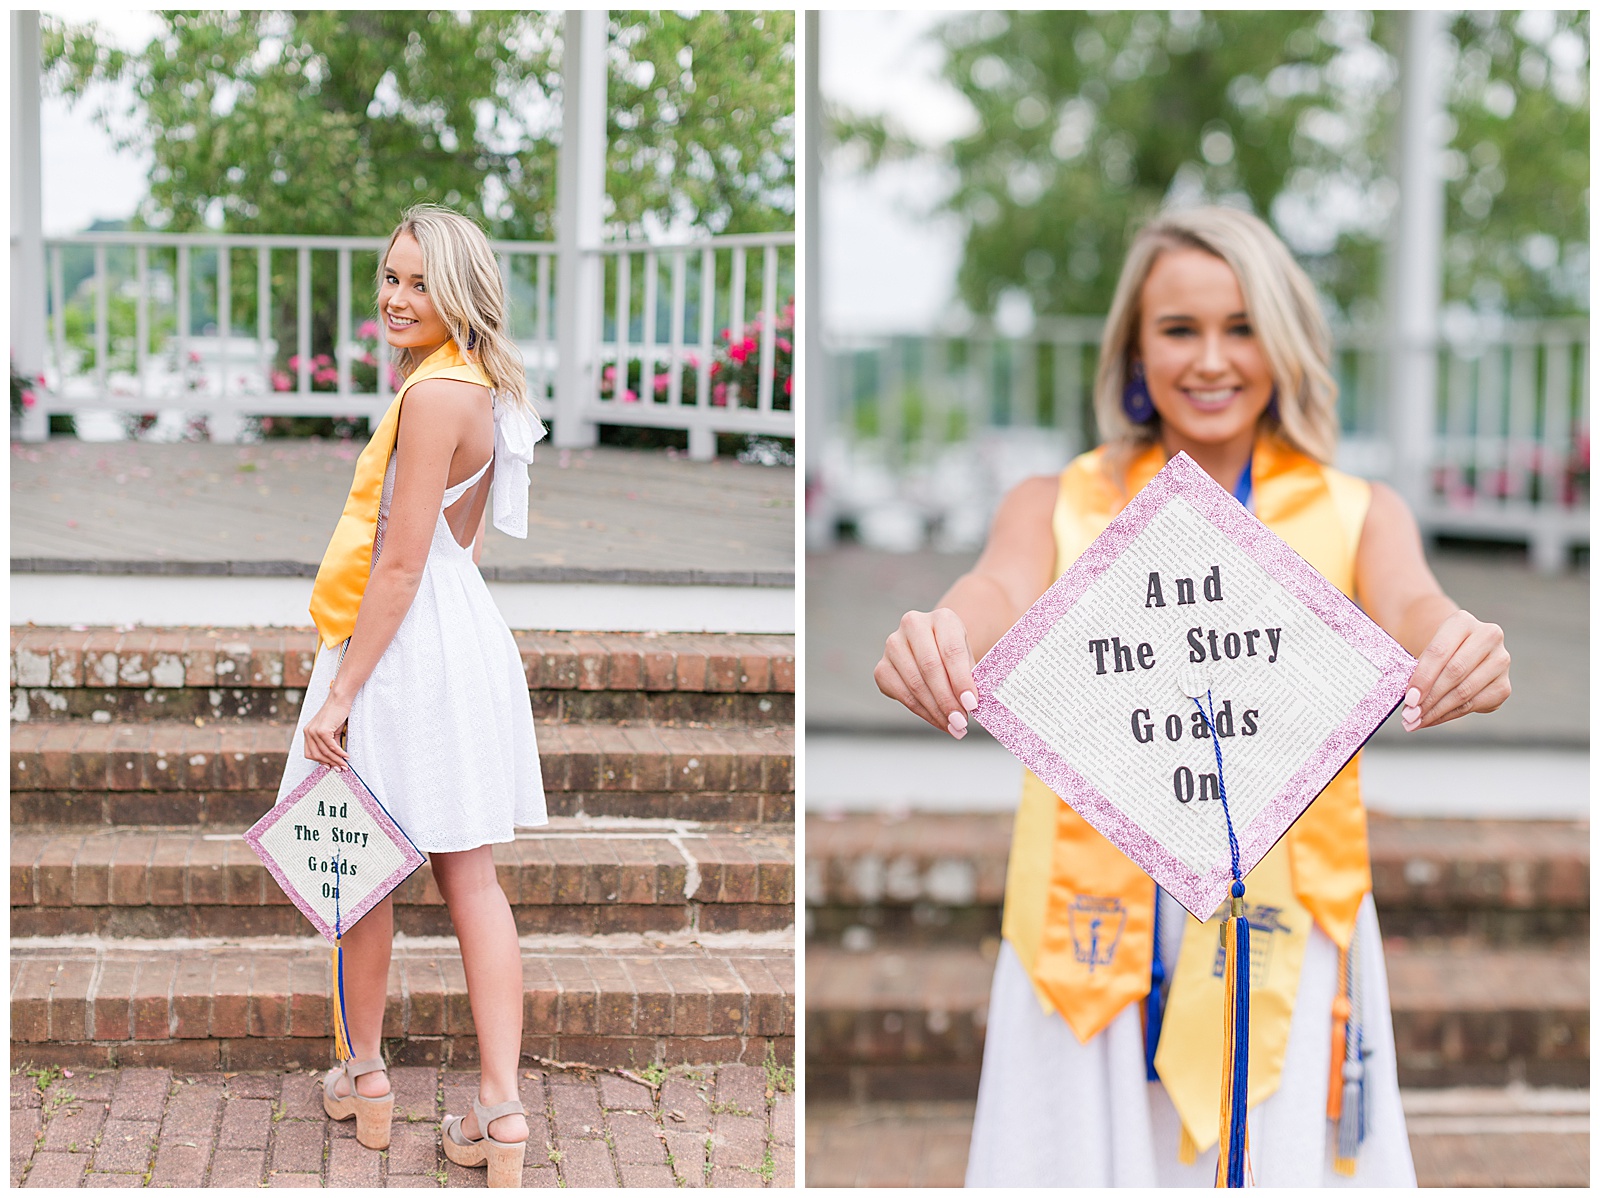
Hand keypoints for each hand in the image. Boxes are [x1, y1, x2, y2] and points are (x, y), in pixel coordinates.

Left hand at [303, 692, 352, 768]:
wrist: (339, 699)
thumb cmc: (336, 713)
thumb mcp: (331, 731)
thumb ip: (331, 744)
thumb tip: (335, 757)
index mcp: (307, 733)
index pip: (310, 753)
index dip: (320, 761)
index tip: (330, 766)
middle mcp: (308, 732)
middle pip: (317, 755)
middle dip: (330, 763)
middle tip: (340, 768)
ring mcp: (313, 732)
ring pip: (324, 752)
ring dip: (336, 760)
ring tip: (345, 764)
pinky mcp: (322, 730)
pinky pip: (331, 746)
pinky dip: (339, 753)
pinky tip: (345, 755)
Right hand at [875, 608, 979, 737]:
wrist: (933, 647)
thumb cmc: (954, 654)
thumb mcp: (968, 656)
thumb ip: (971, 676)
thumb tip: (971, 704)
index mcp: (942, 618)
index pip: (951, 651)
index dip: (961, 680)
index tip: (971, 704)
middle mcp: (913, 625)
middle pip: (930, 667)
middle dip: (947, 699)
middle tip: (961, 721)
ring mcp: (893, 645)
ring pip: (916, 683)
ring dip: (936, 710)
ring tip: (953, 726)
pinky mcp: (881, 667)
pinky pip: (902, 695)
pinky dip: (922, 712)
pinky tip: (937, 720)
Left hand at [1401, 609, 1510, 730]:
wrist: (1462, 650)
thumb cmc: (1439, 652)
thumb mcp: (1427, 650)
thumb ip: (1419, 670)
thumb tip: (1411, 702)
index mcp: (1463, 621)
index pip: (1439, 652)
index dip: (1423, 678)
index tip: (1409, 698)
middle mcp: (1488, 637)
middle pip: (1454, 672)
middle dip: (1429, 697)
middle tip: (1410, 715)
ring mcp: (1501, 661)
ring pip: (1465, 691)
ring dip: (1438, 710)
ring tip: (1416, 721)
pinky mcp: (1504, 685)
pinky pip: (1474, 704)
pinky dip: (1450, 714)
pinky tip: (1434, 719)